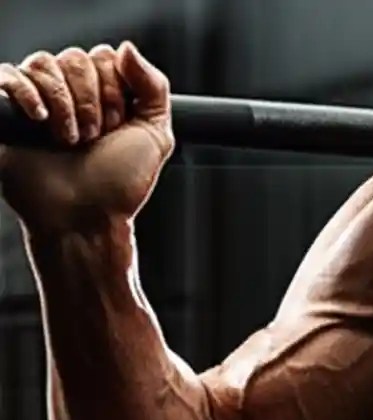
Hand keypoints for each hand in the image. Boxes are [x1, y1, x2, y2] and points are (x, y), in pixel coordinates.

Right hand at [0, 42, 173, 235]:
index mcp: (105, 94)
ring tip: (70, 140)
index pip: (105, 57)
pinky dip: (25, 92)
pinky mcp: (8, 113)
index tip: (116, 127)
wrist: (84, 215)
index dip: (114, 89)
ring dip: (64, 104)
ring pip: (44, 63)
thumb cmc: (119, 183)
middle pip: (76, 57)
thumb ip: (153, 87)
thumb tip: (126, 47)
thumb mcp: (154, 134)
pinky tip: (40, 119)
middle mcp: (71, 93)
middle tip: (93, 137)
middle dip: (92, 100)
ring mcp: (38, 101)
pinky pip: (8, 75)